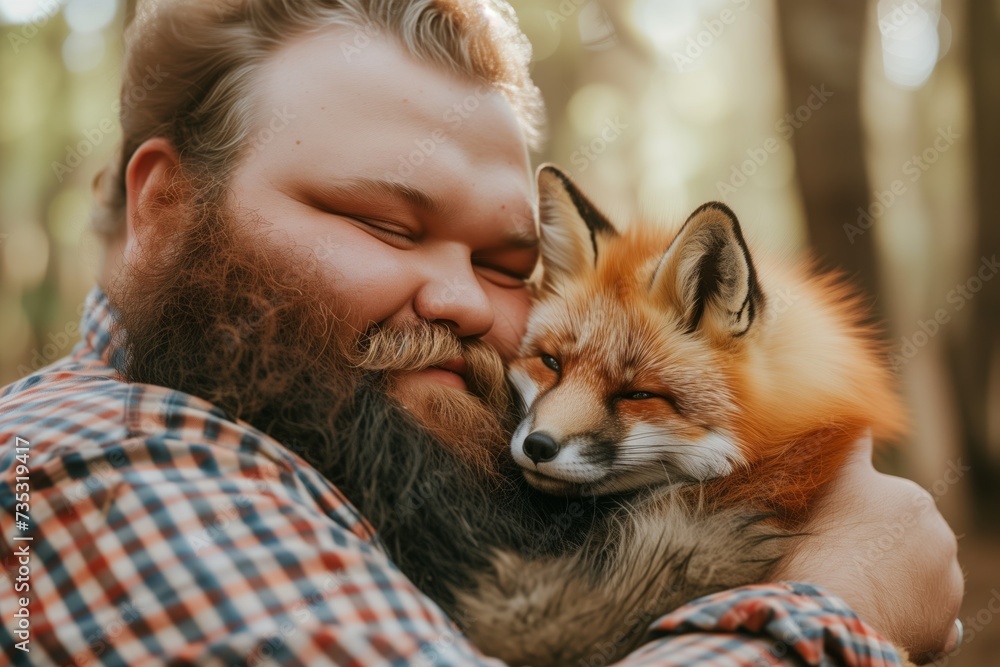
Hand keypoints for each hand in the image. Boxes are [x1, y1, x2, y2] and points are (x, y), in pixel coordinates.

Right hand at [770, 432, 963, 662]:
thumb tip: (858, 417)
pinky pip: (926, 616)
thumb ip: (848, 450)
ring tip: (856, 591)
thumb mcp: (830, 485)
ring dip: (896, 582)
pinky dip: (908, 616)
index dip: (858, 510)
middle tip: (840, 560)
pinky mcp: (945, 621)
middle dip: (879, 546)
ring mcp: (947, 581)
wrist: (830, 610)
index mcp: (911, 498)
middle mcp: (938, 534)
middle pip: (904, 539)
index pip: (886, 497)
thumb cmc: (820, 543)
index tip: (839, 524)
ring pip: (918, 577)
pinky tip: (879, 615)